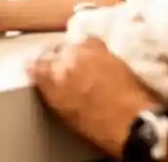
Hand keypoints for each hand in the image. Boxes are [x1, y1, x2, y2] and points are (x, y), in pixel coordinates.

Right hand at [27, 38, 156, 155]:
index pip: (36, 65)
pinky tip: (94, 57)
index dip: (40, 68)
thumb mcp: (66, 112)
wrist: (130, 120)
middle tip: (62, 67)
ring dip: (73, 51)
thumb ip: (52, 91)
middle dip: (55, 57)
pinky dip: (90, 48)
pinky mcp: (104, 48)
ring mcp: (84, 52)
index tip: (42, 70)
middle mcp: (64, 60)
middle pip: (53, 50)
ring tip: (79, 61)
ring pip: (71, 44)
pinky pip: (90, 42)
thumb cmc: (98, 125)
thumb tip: (45, 80)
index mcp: (52, 80)